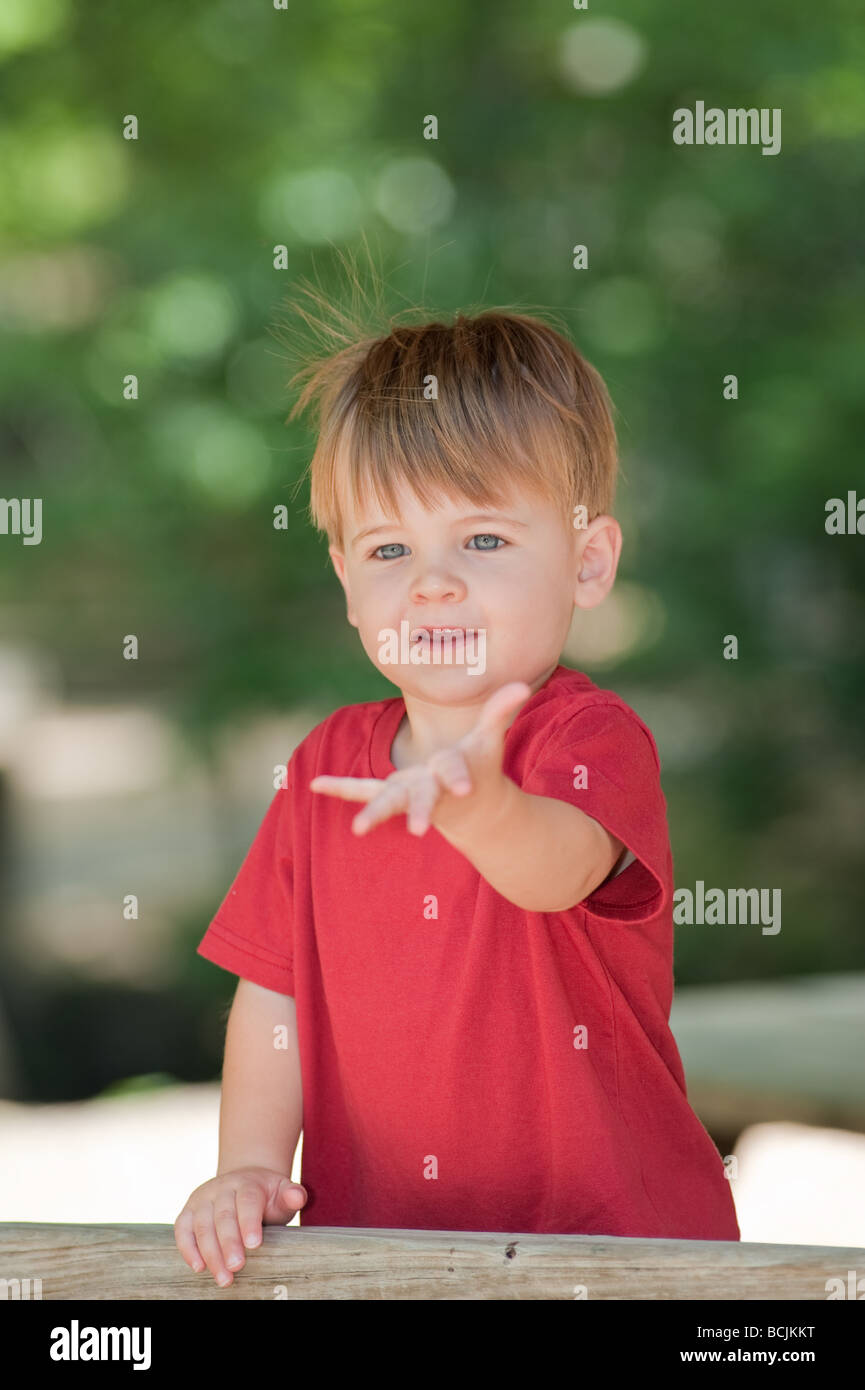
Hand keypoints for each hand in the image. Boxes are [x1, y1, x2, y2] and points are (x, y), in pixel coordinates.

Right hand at [174, 1168, 306, 1286]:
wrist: (243, 1182)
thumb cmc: (266, 1196)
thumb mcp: (282, 1192)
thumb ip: (292, 1195)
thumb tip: (297, 1197)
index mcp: (247, 1183)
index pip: (247, 1201)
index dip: (249, 1222)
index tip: (254, 1245)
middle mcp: (222, 1188)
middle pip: (224, 1216)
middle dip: (229, 1243)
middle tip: (236, 1268)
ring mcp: (203, 1199)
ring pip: (202, 1225)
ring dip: (210, 1253)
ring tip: (223, 1278)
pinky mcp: (188, 1211)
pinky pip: (183, 1229)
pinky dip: (188, 1249)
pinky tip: (199, 1267)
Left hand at [309, 681, 532, 836]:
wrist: (472, 811)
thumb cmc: (481, 768)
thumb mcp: (490, 740)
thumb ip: (500, 712)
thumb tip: (521, 685)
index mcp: (454, 775)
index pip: (456, 772)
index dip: (458, 776)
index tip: (463, 788)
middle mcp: (430, 790)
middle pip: (424, 801)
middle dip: (421, 813)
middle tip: (416, 831)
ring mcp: (408, 795)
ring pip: (390, 804)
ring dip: (374, 814)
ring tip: (357, 829)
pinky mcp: (392, 794)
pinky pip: (363, 791)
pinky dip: (340, 788)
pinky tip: (314, 784)